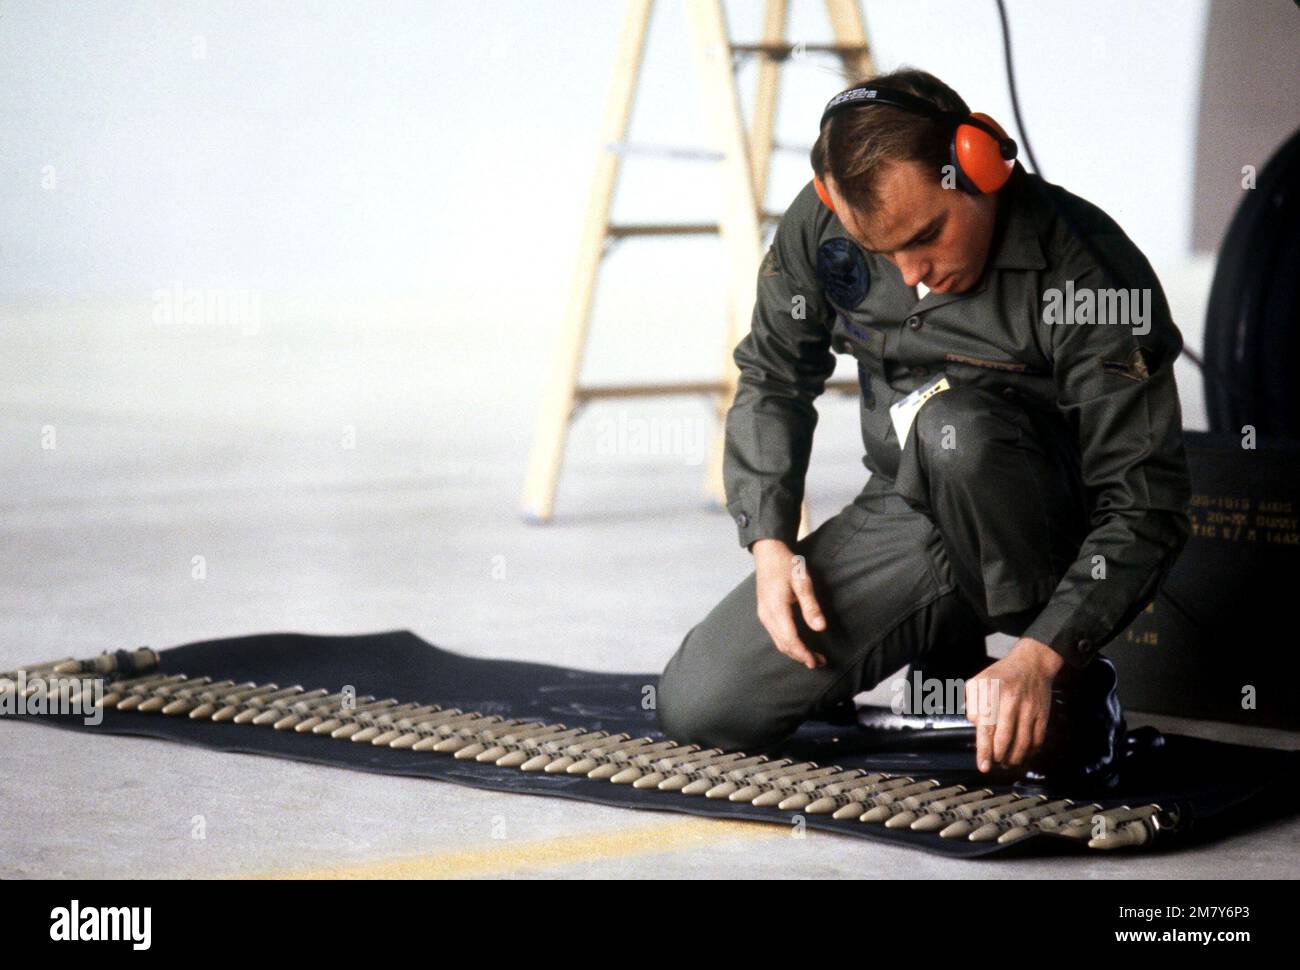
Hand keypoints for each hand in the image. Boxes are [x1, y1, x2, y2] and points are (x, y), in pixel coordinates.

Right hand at [752, 539, 827, 669]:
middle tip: (819, 662)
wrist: (767, 552)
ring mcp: (764, 615)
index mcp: (776, 608)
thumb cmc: (786, 564)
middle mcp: (767, 615)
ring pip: (778, 642)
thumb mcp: (803, 581)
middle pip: (783, 644)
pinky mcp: (764, 613)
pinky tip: (799, 644)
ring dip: (794, 652)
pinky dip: (788, 644)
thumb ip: (811, 606)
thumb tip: (820, 628)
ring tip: (812, 657)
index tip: (815, 661)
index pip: (790, 639)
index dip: (803, 653)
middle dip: (801, 656)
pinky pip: (775, 635)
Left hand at [963, 636, 1064, 772]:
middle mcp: (1011, 701)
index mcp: (991, 693)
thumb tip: (975, 726)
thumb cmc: (1001, 675)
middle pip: (1004, 739)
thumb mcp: (977, 682)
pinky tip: (1022, 755)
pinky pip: (1037, 740)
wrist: (1032, 664)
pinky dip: (1030, 752)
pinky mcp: (1042, 715)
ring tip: (1007, 763)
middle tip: (994, 762)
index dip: (984, 750)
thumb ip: (971, 704)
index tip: (983, 766)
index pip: (986, 727)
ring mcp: (1029, 709)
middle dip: (998, 756)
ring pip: (1022, 743)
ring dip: (1014, 758)